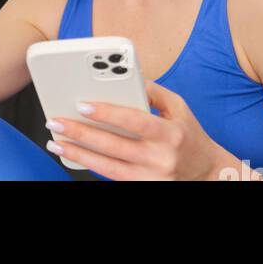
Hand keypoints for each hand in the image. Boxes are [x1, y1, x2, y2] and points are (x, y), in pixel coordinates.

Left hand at [46, 80, 228, 180]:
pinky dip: (91, 165)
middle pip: (113, 146)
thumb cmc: (189, 135)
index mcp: (170, 133)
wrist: (206, 174)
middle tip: (55, 121)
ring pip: (107, 167)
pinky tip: (73, 154)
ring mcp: (151, 177)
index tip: (82, 104)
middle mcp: (160, 158)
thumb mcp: (179, 108)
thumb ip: (153, 91)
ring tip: (55, 141)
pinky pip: (112, 177)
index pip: (134, 121)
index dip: (108, 113)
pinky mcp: (144, 188)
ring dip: (78, 153)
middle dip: (80, 133)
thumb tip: (125, 75)